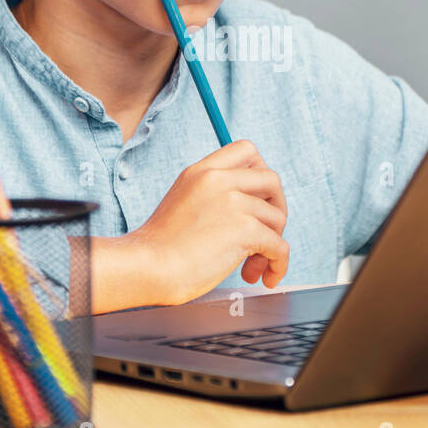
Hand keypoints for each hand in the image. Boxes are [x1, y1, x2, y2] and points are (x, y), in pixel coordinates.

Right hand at [129, 138, 288, 305]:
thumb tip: (253, 205)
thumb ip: (214, 194)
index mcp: (202, 171)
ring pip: (278, 218)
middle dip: (276, 208)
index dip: (261, 174)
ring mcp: (233, 202)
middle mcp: (218, 180)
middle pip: (272, 180)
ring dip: (272, 246)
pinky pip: (280, 246)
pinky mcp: (244, 229)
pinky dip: (279, 264)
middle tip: (265, 233)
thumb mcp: (185, 201)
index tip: (258, 199)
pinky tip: (266, 276)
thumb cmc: (161, 247)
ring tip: (251, 267)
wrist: (147, 267)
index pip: (247, 150)